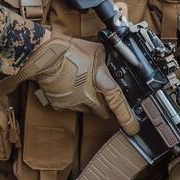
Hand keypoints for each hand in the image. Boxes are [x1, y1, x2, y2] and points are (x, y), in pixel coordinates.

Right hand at [1, 31, 137, 133]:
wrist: (45, 55)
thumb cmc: (71, 51)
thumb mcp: (98, 51)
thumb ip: (109, 61)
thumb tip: (118, 59)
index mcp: (102, 85)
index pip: (120, 106)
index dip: (128, 120)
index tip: (133, 129)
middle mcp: (89, 98)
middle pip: (104, 112)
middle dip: (106, 107)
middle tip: (103, 94)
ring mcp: (74, 103)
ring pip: (88, 110)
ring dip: (90, 103)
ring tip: (84, 86)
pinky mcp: (60, 105)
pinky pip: (72, 107)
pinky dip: (74, 100)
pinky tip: (71, 87)